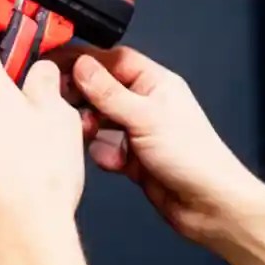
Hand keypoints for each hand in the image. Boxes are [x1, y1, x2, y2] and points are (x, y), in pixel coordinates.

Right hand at [57, 44, 264, 242]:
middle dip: (82, 98)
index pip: (111, 59)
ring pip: (98, 119)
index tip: (54, 62)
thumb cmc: (194, 157)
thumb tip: (81, 65)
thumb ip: (108, 92)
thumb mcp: (145, 117)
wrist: (209, 205)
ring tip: (88, 134)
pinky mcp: (132, 156)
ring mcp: (138, 130)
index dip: (82, 59)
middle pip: (100, 89)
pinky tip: (114, 162)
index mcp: (155, 82)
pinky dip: (104, 154)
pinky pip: (103, 147)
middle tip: (62, 102)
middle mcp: (145, 102)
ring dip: (91, 129)